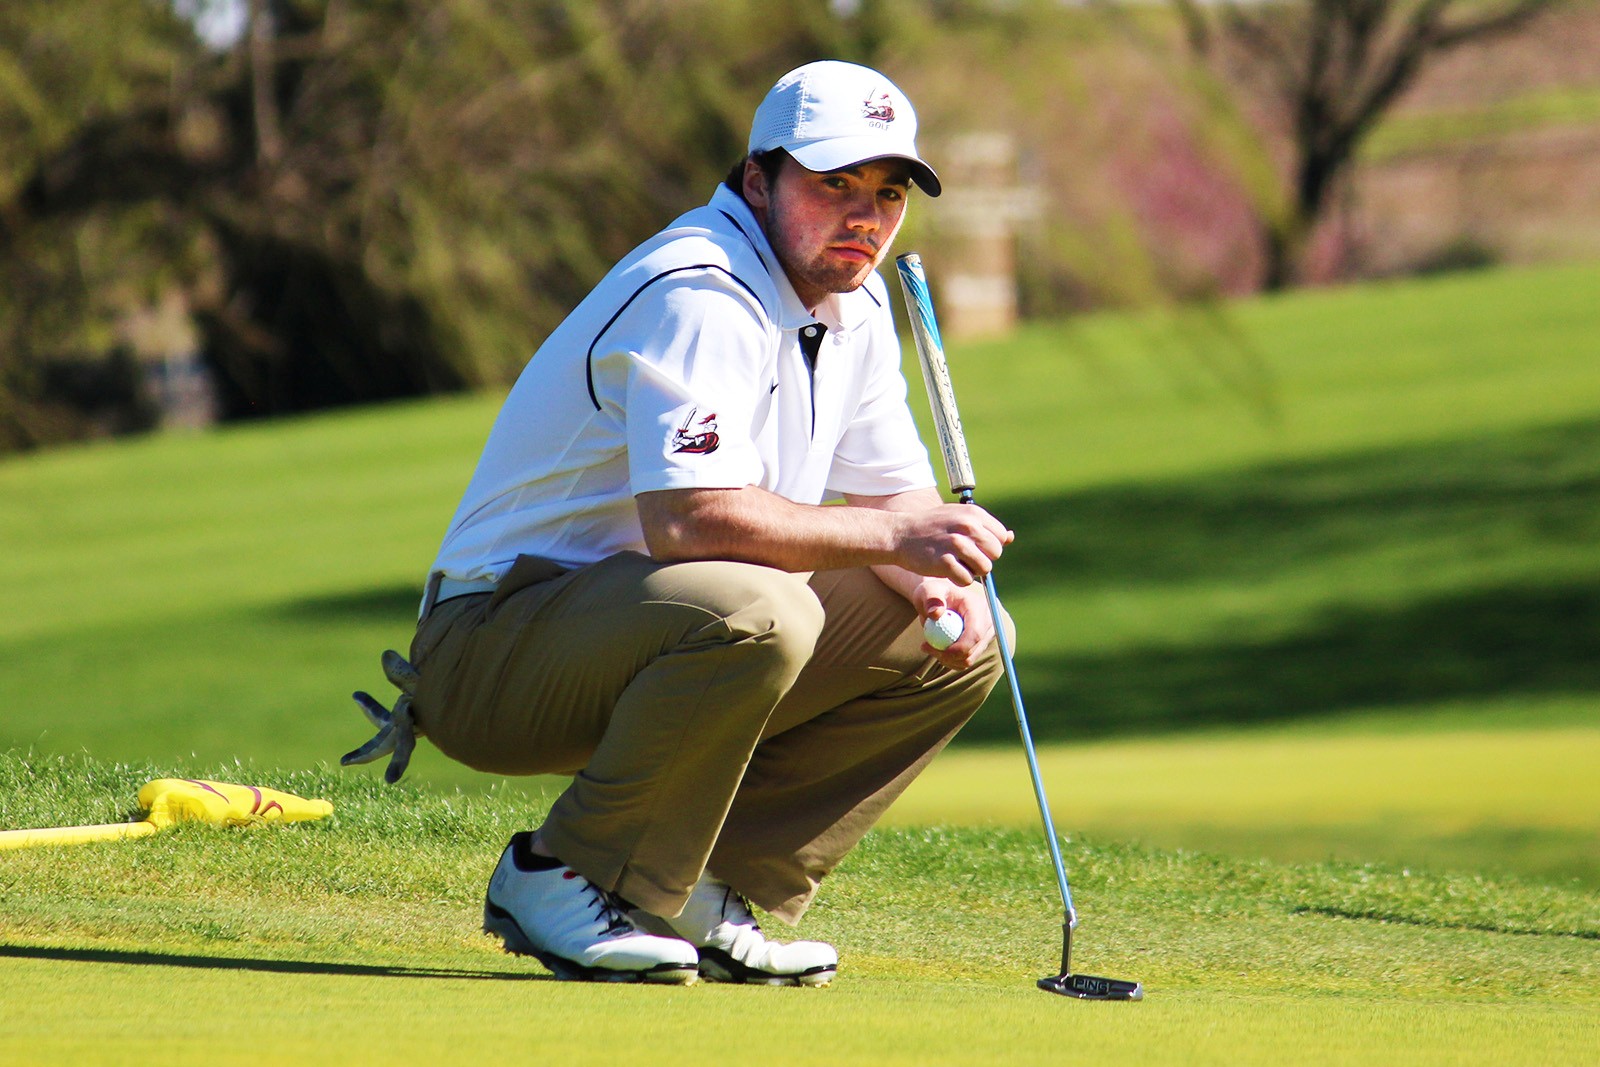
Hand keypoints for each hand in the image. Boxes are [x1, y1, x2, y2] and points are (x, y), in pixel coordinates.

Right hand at [896, 504, 1011, 584]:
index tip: (974, 546)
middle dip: (982, 559)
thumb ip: (983, 527)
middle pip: (995, 554)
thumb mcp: (958, 517)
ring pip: (984, 568)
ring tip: (955, 563)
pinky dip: (959, 579)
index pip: (1000, 537)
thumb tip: (1010, 537)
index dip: (989, 546)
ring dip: (971, 571)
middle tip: (963, 557)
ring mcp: (956, 544)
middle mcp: (967, 526)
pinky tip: (946, 570)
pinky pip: (967, 579)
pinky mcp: (944, 562)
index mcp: (973, 513)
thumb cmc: (932, 527)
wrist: (901, 534)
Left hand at [915, 578, 995, 670]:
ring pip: (968, 659)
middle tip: (925, 647)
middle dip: (949, 656)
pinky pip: (965, 661)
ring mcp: (986, 635)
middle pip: (973, 650)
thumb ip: (930, 598)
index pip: (975, 634)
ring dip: (947, 659)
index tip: (938, 652)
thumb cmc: (932, 593)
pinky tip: (938, 648)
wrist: (938, 598)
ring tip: (929, 645)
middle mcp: (987, 621)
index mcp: (978, 607)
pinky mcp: (979, 645)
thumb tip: (936, 613)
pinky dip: (950, 660)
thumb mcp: (928, 590)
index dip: (959, 648)